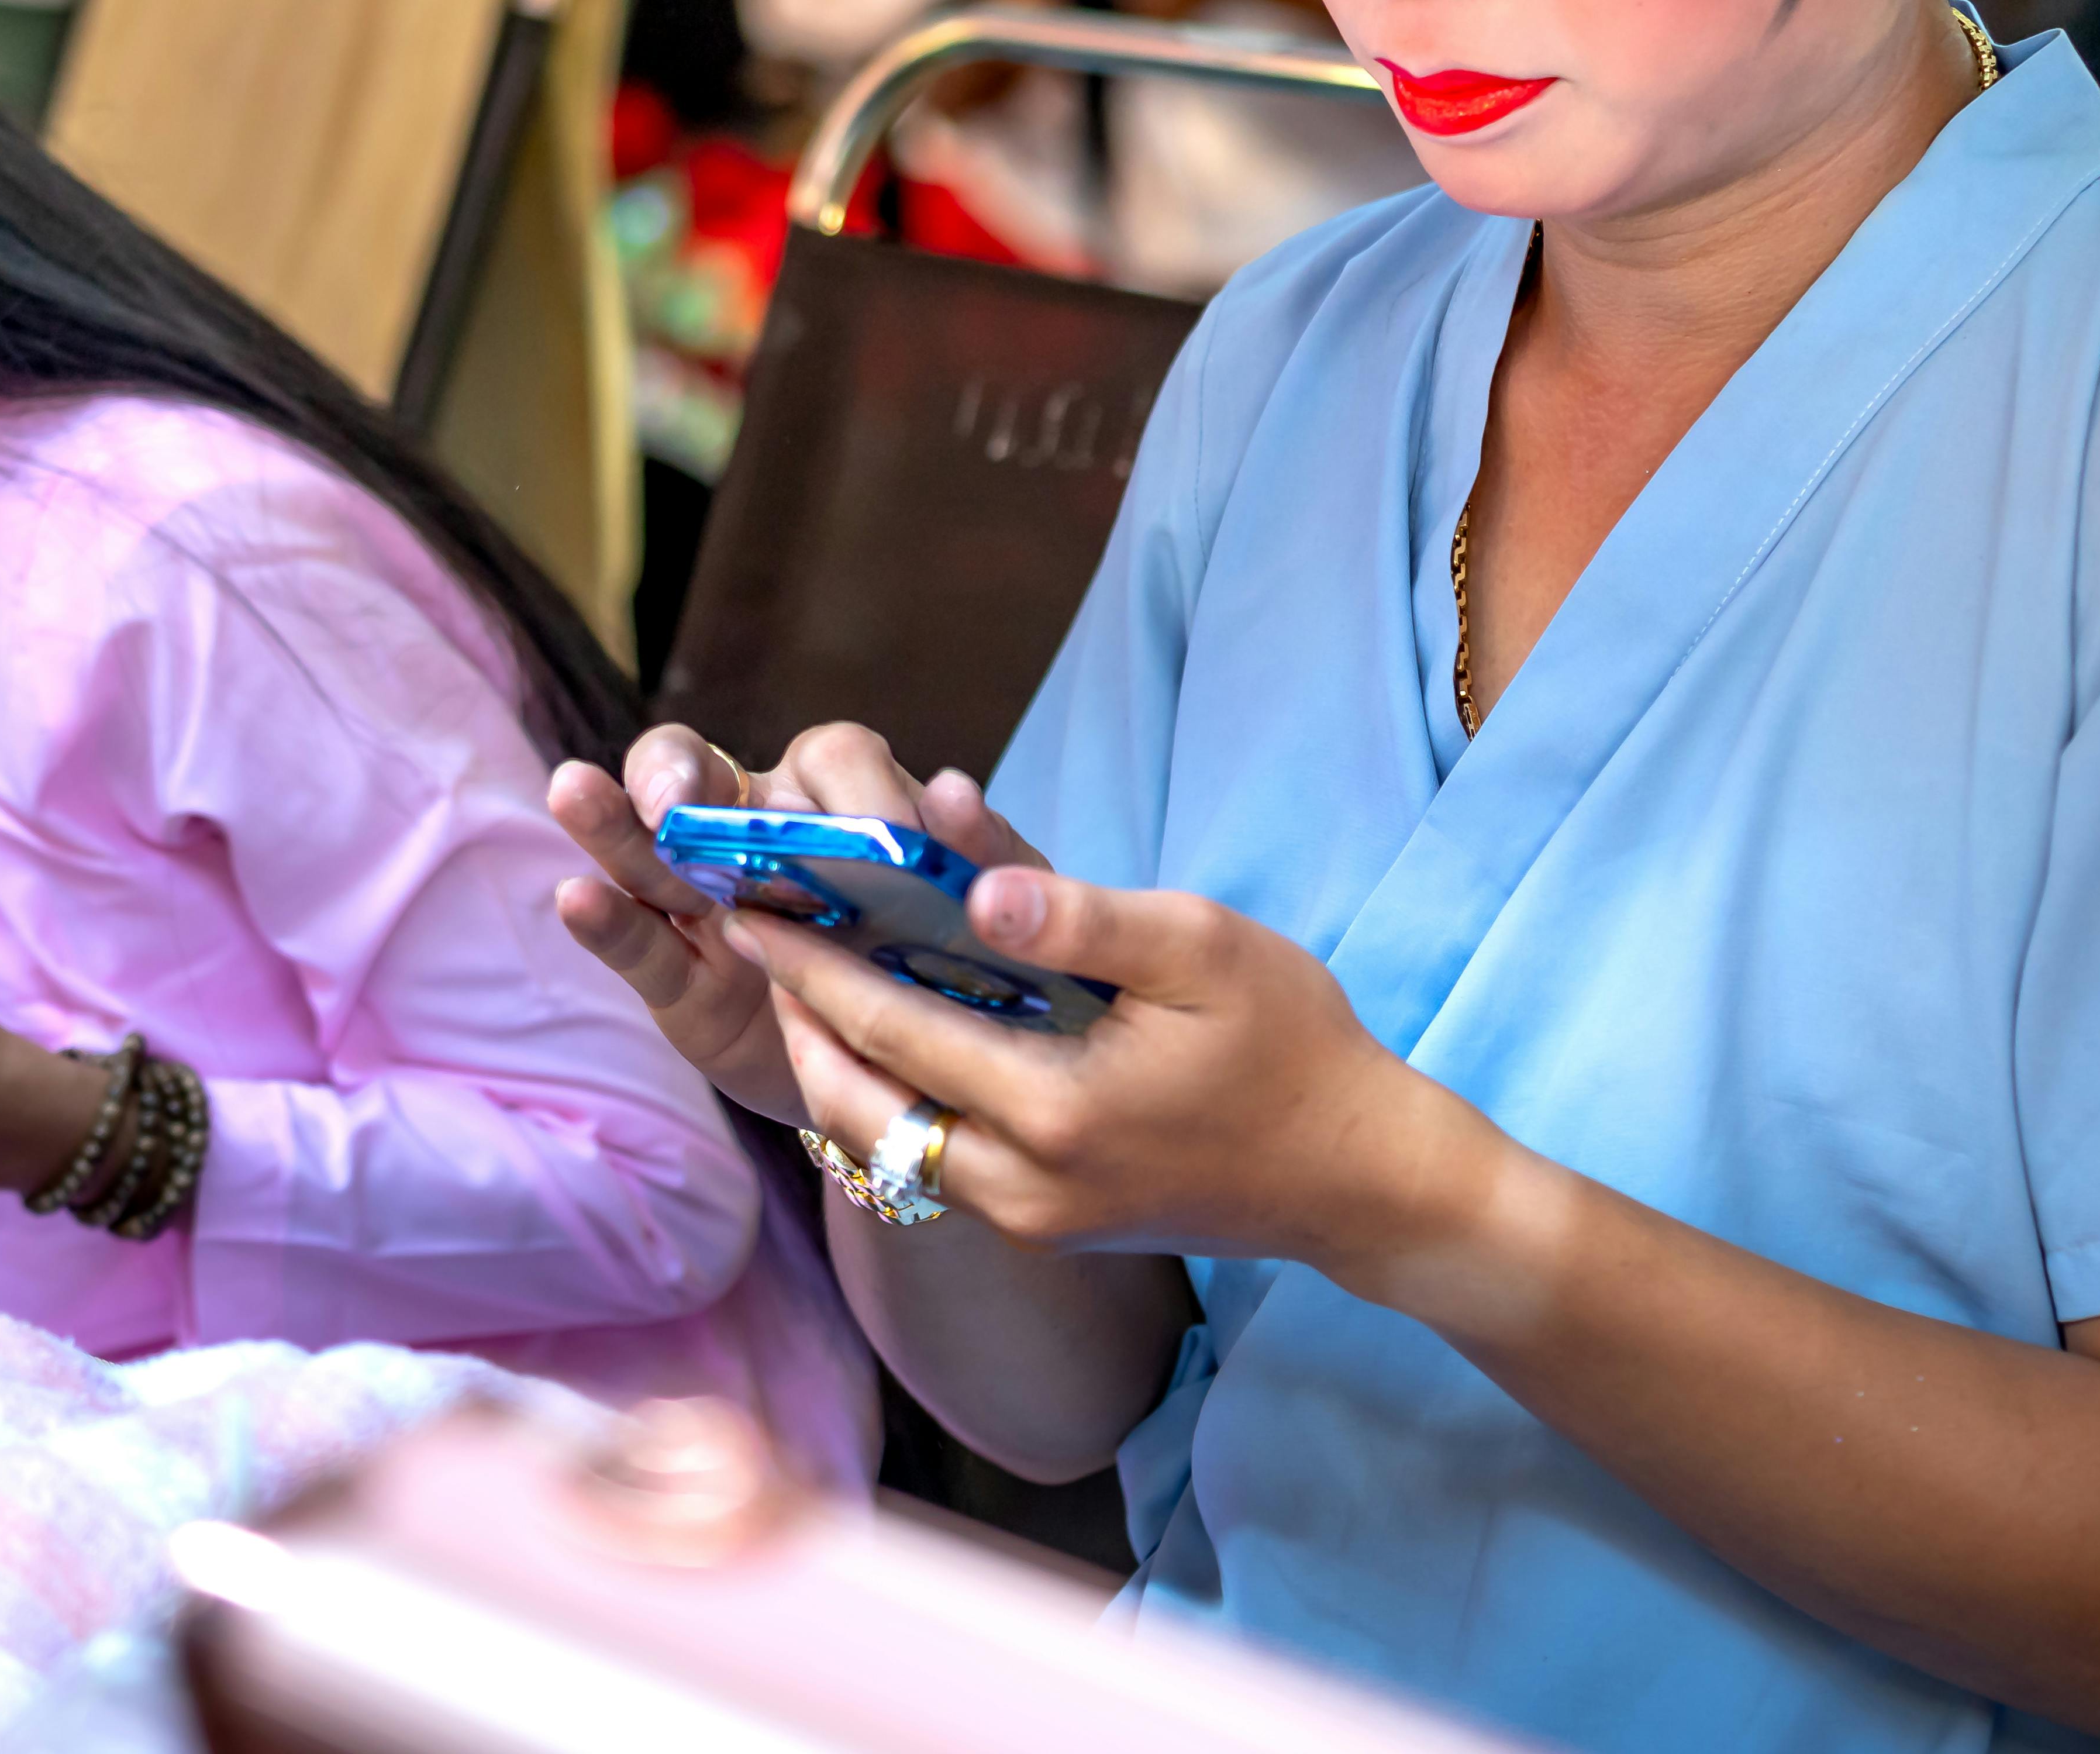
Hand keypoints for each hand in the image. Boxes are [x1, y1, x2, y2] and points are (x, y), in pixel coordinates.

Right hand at [547, 722, 1049, 1133]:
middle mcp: (759, 841)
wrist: (913, 1083)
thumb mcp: (973, 919)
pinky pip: (638, 945)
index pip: (829, 762)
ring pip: (648, 851)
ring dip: (609, 820)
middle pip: (708, 781)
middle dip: (683, 775)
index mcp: (840, 807)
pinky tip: (578, 898)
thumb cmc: (945, 969)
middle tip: (675, 802)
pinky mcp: (678, 982)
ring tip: (571, 789)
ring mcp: (706, 909)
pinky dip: (607, 923)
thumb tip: (952, 790)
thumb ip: (973, 856)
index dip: (843, 789)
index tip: (872, 837)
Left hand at [739, 861, 1469, 1268]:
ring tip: (797, 988)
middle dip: (795, 1021)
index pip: (890, 1028)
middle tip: (750, 941)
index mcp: (1056, 1110)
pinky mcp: (1042, 1226)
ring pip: (883, 1145)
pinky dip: (887, 1099)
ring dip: (831, 1067)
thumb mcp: (1200, 948)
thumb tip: (968, 873)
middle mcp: (1023, 1184)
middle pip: (858, 1104)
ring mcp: (1028, 1218)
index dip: (808, 966)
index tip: (744, 908)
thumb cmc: (1290, 1043)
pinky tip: (879, 1040)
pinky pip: (928, 1163)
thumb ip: (1077, 912)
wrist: (1355, 1177)